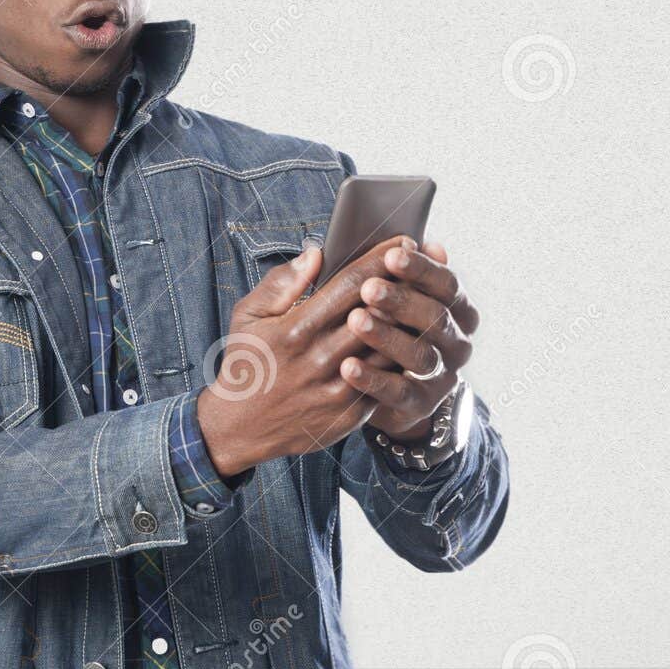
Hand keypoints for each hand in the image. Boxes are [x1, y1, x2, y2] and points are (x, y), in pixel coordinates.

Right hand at [196, 237, 408, 476]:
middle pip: (378, 313)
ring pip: (388, 347)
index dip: (381, 260)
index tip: (404, 240)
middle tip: (428, 263)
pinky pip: (386, 380)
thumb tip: (315, 252)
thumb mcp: (248, 317)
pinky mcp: (349, 414)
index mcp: (296, 329)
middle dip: (406, 284)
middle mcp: (319, 358)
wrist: (240, 427)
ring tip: (429, 298)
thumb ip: (280, 283)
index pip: (350, 284)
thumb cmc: (248, 362)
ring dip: (411, 321)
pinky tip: (415, 339)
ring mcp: (337, 388)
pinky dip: (403, 357)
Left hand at [340, 239, 479, 438]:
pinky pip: (399, 392)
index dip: (422, 269)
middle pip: (437, 318)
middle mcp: (458, 341)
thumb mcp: (404, 299)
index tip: (393, 254)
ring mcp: (443, 375)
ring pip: (421, 355)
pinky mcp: (421, 404)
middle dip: (402, 301)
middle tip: (369, 288)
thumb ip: (413, 273)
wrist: (395, 390)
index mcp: (458, 309)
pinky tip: (348, 366)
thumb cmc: (395, 328)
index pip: (448, 285)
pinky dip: (373, 380)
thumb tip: (430, 243)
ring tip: (355, 321)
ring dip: (387, 337)